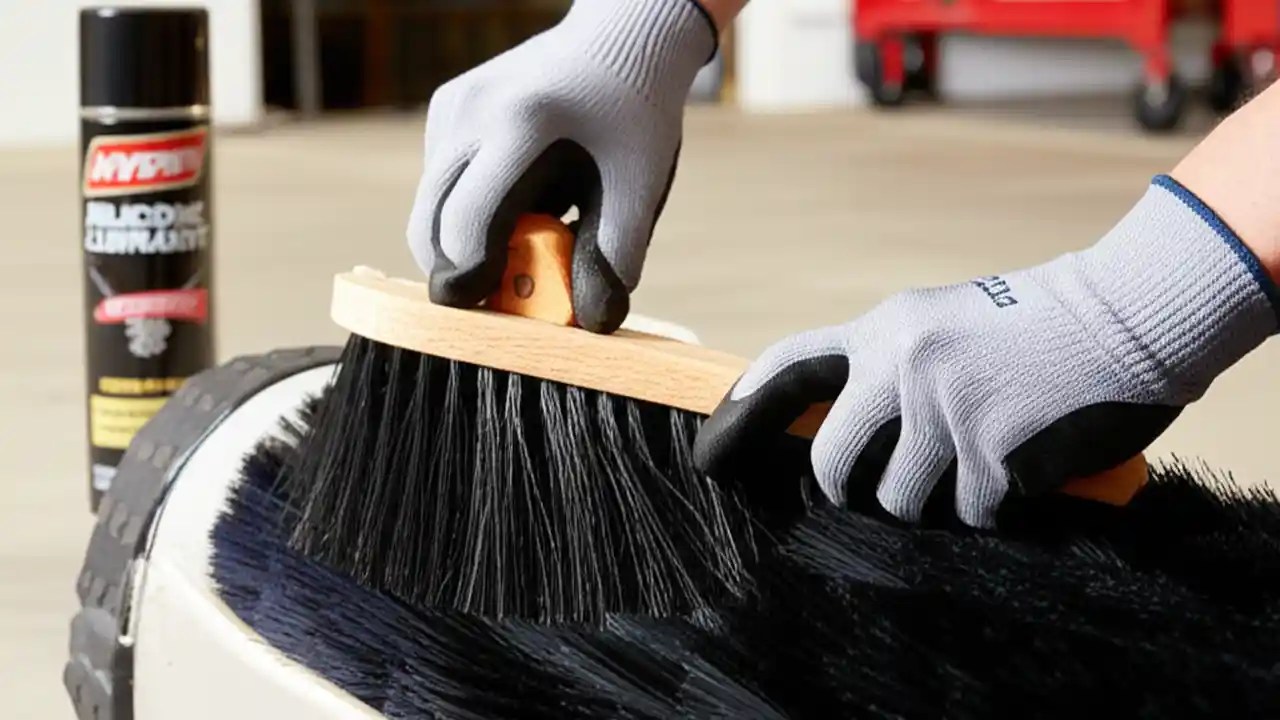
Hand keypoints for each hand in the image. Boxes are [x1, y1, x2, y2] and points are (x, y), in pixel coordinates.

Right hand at [405, 0, 716, 333]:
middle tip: (505, 293)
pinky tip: (517, 199)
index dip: (472, 279)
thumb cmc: (635, 115)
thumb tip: (594, 321)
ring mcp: (450, 105)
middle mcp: (471, 110)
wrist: (621, 40)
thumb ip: (616, 254)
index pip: (467, 225)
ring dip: (465, 242)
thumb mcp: (639, 185)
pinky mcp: (444, 106)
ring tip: (529, 233)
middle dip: (460, 271)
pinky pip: (437, 184)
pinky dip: (466, 211)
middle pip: (429, 224)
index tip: (493, 310)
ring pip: (429, 208)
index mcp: (521, 124)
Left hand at [695, 176, 1278, 526]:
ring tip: (980, 459)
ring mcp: (944, 411)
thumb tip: (845, 435)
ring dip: (936, 498)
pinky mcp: (991, 453)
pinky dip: (994, 505)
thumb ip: (891, 368)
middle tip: (882, 487)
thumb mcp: (945, 325)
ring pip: (900, 501)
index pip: (789, 368)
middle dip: (849, 490)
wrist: (1129, 313)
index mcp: (886, 329)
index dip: (741, 415)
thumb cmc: (1038, 324)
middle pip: (831, 464)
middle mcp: (902, 367)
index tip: (711, 453)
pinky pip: (970, 513)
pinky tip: (1022, 463)